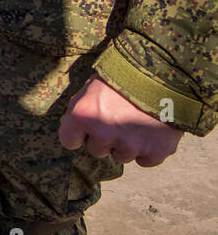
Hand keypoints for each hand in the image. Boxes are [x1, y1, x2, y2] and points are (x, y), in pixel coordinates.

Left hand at [59, 75, 182, 167]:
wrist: (166, 73)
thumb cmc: (123, 77)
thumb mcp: (92, 87)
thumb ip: (79, 110)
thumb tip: (72, 130)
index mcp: (83, 115)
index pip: (69, 141)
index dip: (80, 133)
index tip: (90, 125)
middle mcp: (103, 133)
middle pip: (96, 150)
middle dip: (105, 138)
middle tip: (119, 118)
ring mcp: (130, 144)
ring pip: (121, 156)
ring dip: (127, 144)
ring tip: (137, 121)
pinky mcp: (155, 151)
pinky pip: (145, 161)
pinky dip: (149, 150)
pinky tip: (152, 132)